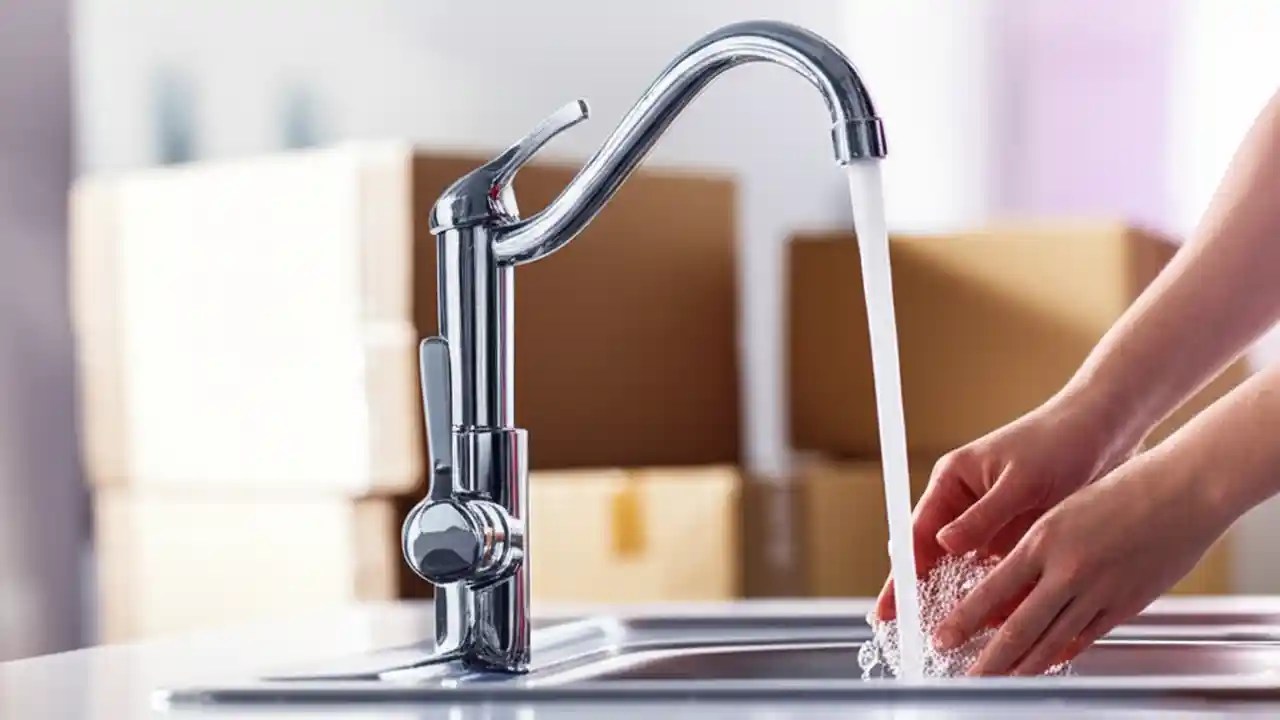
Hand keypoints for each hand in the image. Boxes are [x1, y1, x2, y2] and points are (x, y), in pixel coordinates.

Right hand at [875, 393, 1136, 621]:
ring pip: (965, 569)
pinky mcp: (1016, 535)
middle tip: (909, 630)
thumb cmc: (1057, 442)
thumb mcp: (1018, 481)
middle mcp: (965, 504)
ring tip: (952, 636)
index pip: (917, 533)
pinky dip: (996, 595)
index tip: (892, 605)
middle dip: (921, 592)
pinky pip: (998, 572)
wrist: (1103, 432)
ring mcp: (991, 522)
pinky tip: (996, 621)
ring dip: (960, 599)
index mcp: (953, 481)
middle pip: (932, 556)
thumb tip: (943, 545)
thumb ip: (982, 516)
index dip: (902, 572)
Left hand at [933, 452, 1231, 674]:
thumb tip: (1006, 591)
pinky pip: (1087, 637)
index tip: (944, 639)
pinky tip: (1050, 663)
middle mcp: (1068, 570)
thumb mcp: (1062, 512)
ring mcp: (1099, 591)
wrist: (1182, 491)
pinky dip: (1064, 654)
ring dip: (1025, 667)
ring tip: (1004, 681)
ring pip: (1053, 641)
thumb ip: (1033, 553)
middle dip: (990, 659)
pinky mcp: (1126, 605)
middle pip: (1019, 628)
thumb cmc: (1122, 490)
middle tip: (968, 677)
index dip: (964, 621)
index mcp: (1043, 540)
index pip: (991, 591)